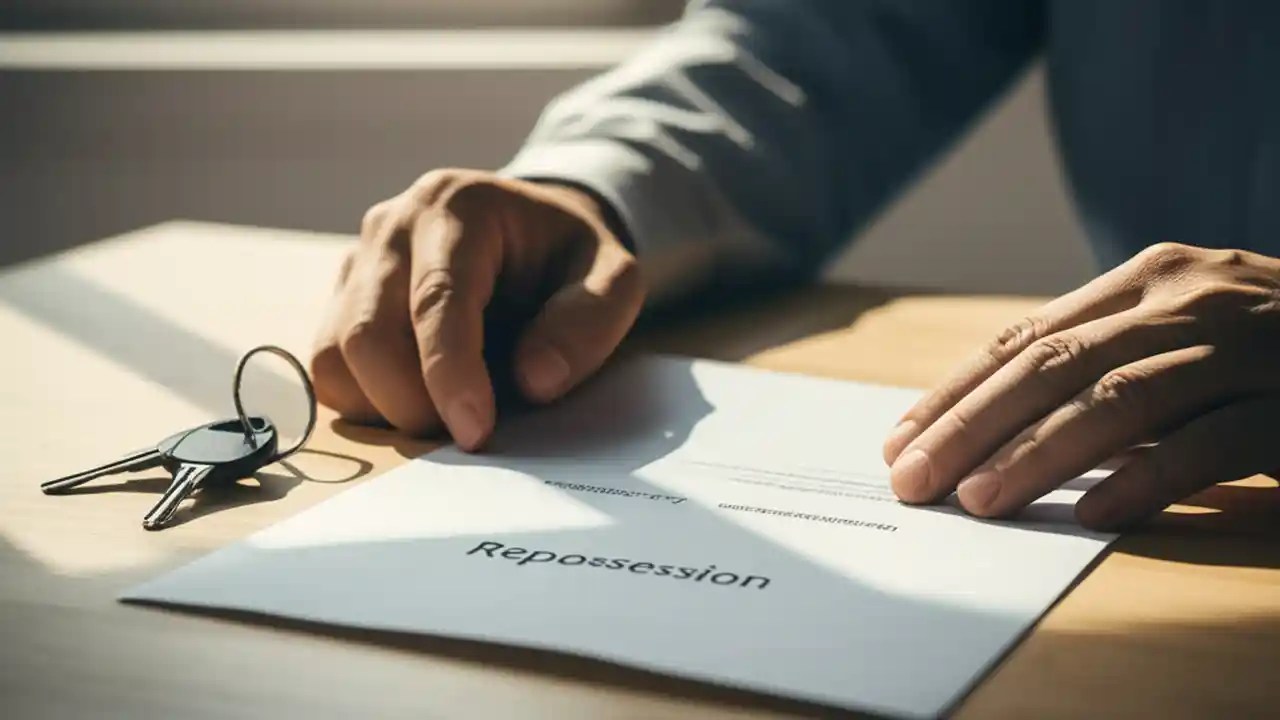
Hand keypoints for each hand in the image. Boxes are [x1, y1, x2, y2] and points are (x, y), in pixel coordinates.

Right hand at [310, 169, 642, 449]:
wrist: (534, 234)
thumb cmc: (570, 258)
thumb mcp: (614, 277)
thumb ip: (587, 322)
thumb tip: (534, 380)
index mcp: (457, 208)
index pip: (436, 299)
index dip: (449, 373)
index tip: (475, 432)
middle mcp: (392, 227)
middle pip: (366, 334)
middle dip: (412, 404)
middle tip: (469, 435)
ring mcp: (357, 263)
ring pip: (335, 357)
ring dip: (386, 409)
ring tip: (449, 413)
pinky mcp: (342, 301)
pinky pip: (330, 369)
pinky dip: (369, 403)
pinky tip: (422, 398)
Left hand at [883, 242, 1279, 528]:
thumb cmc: (1268, 348)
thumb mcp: (1179, 332)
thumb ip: (1100, 358)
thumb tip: (986, 422)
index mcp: (1150, 277)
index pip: (1027, 336)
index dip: (957, 390)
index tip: (900, 440)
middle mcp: (1192, 298)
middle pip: (1056, 364)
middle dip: (972, 425)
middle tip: (912, 480)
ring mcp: (1253, 346)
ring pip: (1122, 399)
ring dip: (1039, 454)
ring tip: (979, 500)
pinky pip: (1217, 443)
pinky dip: (1151, 477)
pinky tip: (1096, 512)